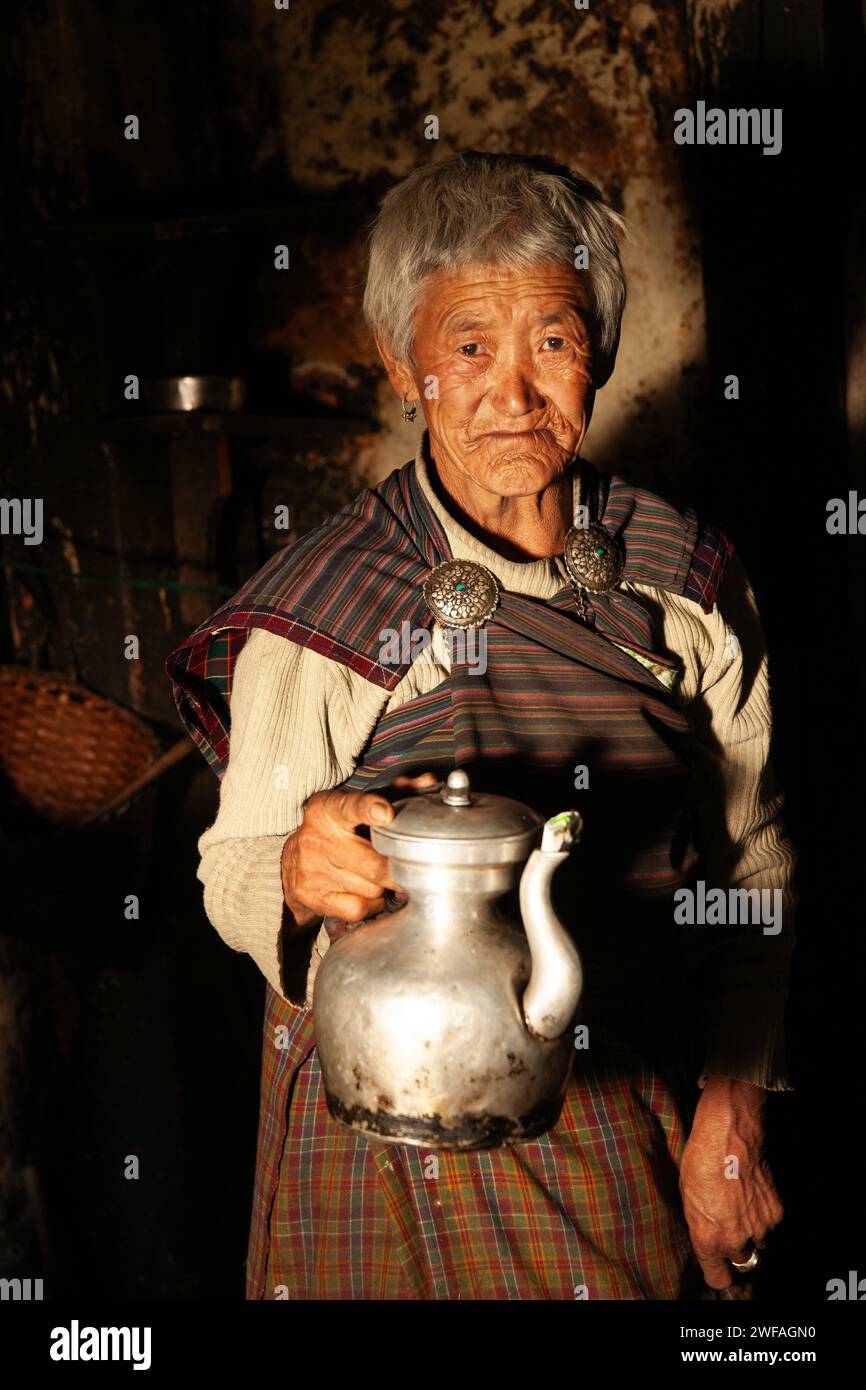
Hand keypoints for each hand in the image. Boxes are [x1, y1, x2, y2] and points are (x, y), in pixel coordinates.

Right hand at [280, 772, 437, 928]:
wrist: (292, 864)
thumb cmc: (337, 830)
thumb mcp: (358, 807)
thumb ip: (395, 792)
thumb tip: (429, 782)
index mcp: (328, 809)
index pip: (350, 808)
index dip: (370, 809)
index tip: (386, 814)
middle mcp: (317, 838)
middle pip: (374, 864)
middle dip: (396, 869)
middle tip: (406, 866)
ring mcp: (313, 870)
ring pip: (371, 888)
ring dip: (383, 886)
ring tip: (375, 875)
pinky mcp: (313, 897)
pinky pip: (359, 908)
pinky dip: (370, 904)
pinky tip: (365, 893)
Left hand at [679, 1076, 783, 1290]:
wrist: (729, 1136)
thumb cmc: (700, 1162)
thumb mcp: (688, 1200)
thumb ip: (701, 1229)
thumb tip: (709, 1241)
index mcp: (709, 1240)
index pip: (719, 1279)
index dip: (720, 1277)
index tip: (722, 1274)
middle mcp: (736, 1240)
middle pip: (742, 1264)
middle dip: (737, 1255)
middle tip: (733, 1236)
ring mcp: (760, 1228)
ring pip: (760, 1245)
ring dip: (753, 1236)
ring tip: (741, 1210)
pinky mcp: (776, 1213)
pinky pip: (771, 1226)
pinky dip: (764, 1217)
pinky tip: (752, 1197)